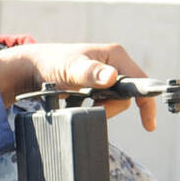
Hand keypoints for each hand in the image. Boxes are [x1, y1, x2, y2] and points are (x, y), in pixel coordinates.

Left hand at [0, 42, 156, 130]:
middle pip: (125, 95)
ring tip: (77, 102)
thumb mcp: (70, 69)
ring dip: (98, 108)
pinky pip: (101, 102)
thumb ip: (90, 73)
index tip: (148, 125)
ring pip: (112, 101)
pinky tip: (75, 104)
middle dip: (109, 107)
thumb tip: (111, 78)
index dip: (146, 102)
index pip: (139, 81)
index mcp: (115, 55)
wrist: (31, 68)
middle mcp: (113, 64)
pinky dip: (90, 108)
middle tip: (87, 107)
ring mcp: (105, 75)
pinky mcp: (95, 85)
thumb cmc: (51, 63)